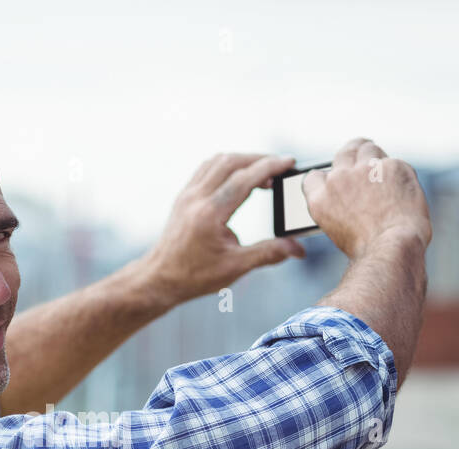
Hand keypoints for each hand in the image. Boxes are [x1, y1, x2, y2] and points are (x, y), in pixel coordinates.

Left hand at [139, 153, 307, 304]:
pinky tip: (238, 178)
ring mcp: (187, 195)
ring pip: (217, 161)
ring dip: (242, 160)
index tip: (289, 162)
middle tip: (280, 168)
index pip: (243, 179)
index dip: (269, 167)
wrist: (160, 278)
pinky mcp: (183, 197)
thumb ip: (268, 254)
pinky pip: (206, 169)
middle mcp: (196, 198)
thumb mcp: (235, 268)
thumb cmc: (194, 276)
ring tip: (262, 174)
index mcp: (209, 214)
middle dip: (259, 160)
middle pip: (231, 162)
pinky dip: (226, 166)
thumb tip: (297, 250)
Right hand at [302, 138, 431, 260]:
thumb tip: (353, 194)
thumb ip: (339, 204)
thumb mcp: (338, 229)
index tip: (336, 176)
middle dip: (354, 152)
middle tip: (363, 152)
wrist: (391, 247)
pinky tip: (403, 190)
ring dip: (376, 157)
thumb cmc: (368, 247)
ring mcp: (365, 169)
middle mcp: (339, 179)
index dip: (327, 175)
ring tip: (385, 171)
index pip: (315, 176)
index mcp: (320, 198)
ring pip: (369, 149)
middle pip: (345, 152)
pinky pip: (395, 163)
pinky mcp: (391, 166)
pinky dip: (399, 174)